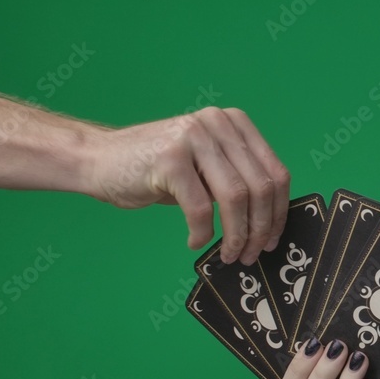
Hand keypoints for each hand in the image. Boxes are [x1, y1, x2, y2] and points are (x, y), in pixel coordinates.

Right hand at [86, 106, 289, 264]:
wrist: (100, 160)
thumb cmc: (158, 170)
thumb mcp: (208, 166)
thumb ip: (239, 179)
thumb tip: (272, 221)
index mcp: (235, 123)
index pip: (276, 173)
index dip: (279, 213)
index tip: (273, 240)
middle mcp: (218, 123)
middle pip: (260, 187)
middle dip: (260, 230)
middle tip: (251, 255)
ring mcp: (194, 138)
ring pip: (235, 198)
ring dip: (237, 236)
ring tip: (229, 255)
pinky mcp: (170, 159)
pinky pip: (200, 208)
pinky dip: (202, 233)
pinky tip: (195, 242)